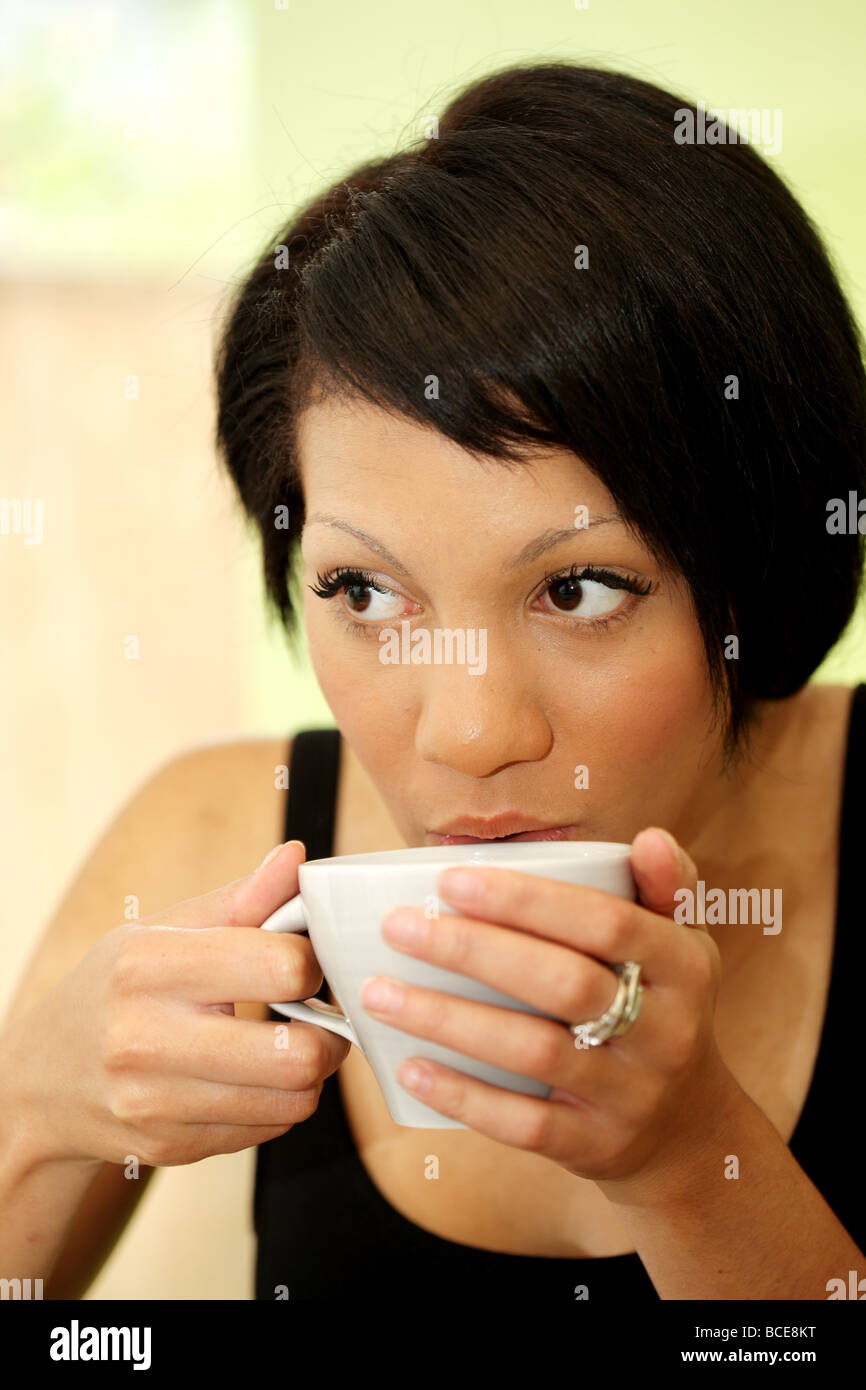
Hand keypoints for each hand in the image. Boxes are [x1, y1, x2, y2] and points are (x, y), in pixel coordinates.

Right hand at [1, 841, 349, 1168]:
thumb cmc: (115, 990)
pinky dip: (278, 1104)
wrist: (43, 1079)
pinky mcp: (168, 1146)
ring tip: (291, 1045)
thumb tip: (296, 858)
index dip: (313, 963)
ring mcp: (155, 1102)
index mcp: (148, 966)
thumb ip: (238, 900)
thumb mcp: (160, 931)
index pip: (281, 967)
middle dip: (328, 1032)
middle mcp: (145, 1038)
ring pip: (293, 1100)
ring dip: (310, 1073)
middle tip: (319, 1016)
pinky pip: (268, 1129)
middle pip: (298, 1053)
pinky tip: (254, 1078)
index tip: (305, 963)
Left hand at [360, 828, 735, 1191]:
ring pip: (534, 1052)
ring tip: (380, 993)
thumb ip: (661, 887)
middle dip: (472, 950)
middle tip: (398, 926)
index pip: (605, 922)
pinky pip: (523, 1123)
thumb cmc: (660, 1009)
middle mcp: (667, 1032)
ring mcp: (631, 1095)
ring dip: (449, 1020)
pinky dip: (463, 1095)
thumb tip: (648, 836)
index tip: (449, 878)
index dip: (527, 899)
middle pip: (563, 984)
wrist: (686, 1129)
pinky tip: (409, 1068)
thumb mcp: (679, 947)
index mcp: (683, 967)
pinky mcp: (595, 1145)